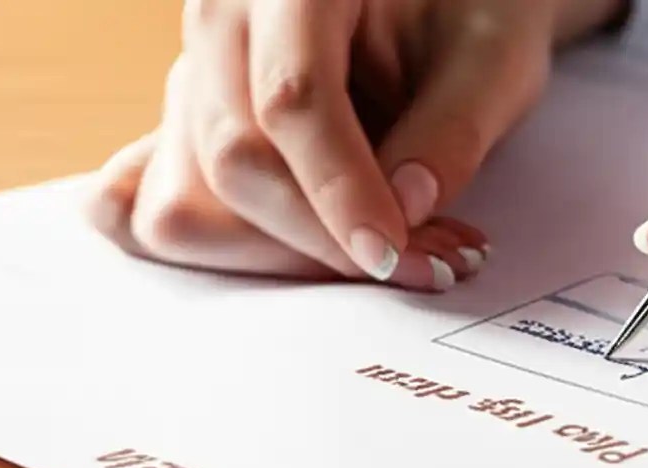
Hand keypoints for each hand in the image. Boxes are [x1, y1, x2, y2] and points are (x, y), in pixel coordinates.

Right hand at [87, 0, 621, 288]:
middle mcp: (221, 18)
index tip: (393, 254)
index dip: (341, 190)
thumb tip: (404, 211)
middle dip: (326, 239)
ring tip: (401, 253)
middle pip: (235, 159)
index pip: (292, 98)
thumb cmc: (472, 12)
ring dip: (290, 255)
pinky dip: (225, 248)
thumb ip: (452, 132)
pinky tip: (302, 250)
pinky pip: (154, 206)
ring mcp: (195, 76)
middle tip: (430, 263)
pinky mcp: (191, 126)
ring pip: (189, 201)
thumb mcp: (493, 60)